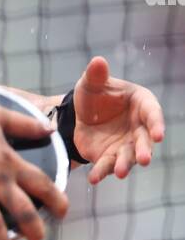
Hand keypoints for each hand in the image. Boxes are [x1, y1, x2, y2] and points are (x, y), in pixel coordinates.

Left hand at [71, 56, 164, 184]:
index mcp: (141, 104)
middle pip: (144, 141)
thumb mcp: (92, 83)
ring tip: (119, 172)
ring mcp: (126, 145)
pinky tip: (94, 179)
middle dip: (144, 150)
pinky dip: (101, 173)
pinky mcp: (109, 157)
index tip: (159, 135)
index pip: (152, 114)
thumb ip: (96, 75)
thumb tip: (98, 61)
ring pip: (128, 157)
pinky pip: (107, 166)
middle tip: (144, 159)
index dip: (157, 124)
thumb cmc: (95, 95)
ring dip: (124, 165)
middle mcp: (138, 128)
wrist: (79, 115)